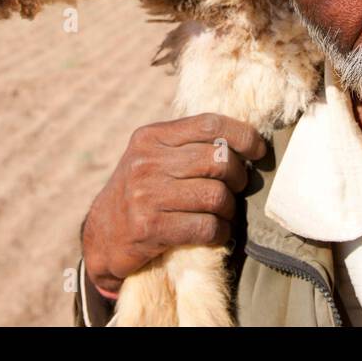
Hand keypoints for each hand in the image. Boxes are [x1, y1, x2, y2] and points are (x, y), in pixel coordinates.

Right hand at [81, 113, 267, 296]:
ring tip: (223, 214)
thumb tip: (244, 139)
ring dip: (229, 210)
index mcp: (150, 137)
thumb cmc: (141, 193)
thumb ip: (188, 145)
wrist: (102, 236)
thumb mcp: (153, 158)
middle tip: (237, 189)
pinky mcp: (149, 228)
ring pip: (216, 196)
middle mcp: (146, 162)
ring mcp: (146, 195)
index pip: (209, 124)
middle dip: (239, 177)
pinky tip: (215, 233)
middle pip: (218, 161)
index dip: (243, 135)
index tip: (259, 150)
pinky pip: (206, 227)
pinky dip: (220, 233)